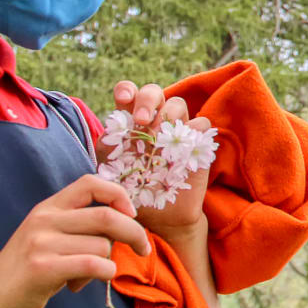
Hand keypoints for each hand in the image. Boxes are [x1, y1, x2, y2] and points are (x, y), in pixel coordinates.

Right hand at [0, 174, 149, 307]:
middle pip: (107, 216)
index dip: (118, 194)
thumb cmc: (27, 274)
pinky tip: (80, 285)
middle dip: (134, 233)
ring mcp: (40, 243)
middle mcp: (43, 220)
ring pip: (102, 246)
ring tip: (81, 277)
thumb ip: (77, 226)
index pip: (90, 183)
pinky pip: (93, 265)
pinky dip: (102, 274)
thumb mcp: (47, 239)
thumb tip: (125, 221)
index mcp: (47, 208)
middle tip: (143, 250)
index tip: (131, 214)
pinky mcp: (42, 268)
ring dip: (104, 264)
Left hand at [110, 81, 212, 243]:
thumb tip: (109, 133)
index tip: (123, 99)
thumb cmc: (132, 193)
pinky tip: (182, 147)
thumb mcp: (111, 173)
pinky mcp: (197, 143)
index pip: (128, 93)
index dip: (127, 90)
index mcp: (130, 123)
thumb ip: (106, 151)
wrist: (161, 218)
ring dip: (169, 115)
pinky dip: (194, 129)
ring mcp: (177, 131)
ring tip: (160, 140)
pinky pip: (201, 123)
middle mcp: (154, 122)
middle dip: (148, 100)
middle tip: (143, 120)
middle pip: (154, 92)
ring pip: (178, 104)